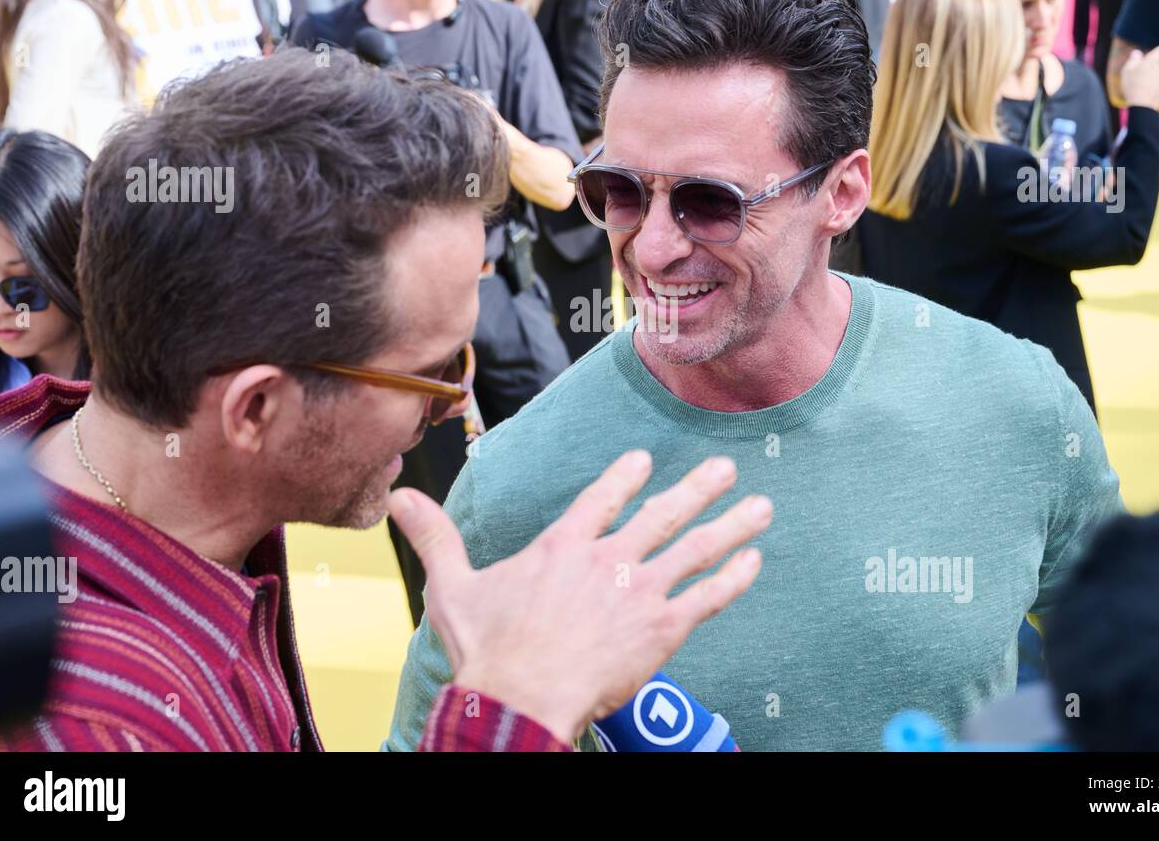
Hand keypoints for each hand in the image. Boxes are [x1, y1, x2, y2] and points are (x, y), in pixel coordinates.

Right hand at [390, 451, 769, 744]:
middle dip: (698, 488)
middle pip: (663, 514)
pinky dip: (733, 578)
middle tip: (726, 468)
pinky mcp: (662, 628)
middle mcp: (609, 559)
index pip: (601, 498)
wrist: (521, 698)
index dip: (625, 477)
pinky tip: (754, 563)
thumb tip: (397, 497)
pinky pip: (707, 596)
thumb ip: (434, 536)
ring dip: (731, 525)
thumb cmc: (488, 648)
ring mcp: (640, 590)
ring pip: (695, 548)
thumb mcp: (453, 585)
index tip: (644, 460)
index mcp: (563, 546)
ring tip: (760, 507)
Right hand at [1118, 42, 1158, 109]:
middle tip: (1142, 82)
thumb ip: (1133, 60)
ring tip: (1147, 91)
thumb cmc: (1132, 87)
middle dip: (1154, 71)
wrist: (1142, 105)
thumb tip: (1137, 53)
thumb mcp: (1127, 71)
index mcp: (1151, 61)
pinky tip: (1153, 95)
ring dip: (1157, 81)